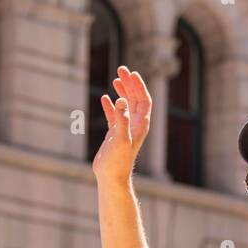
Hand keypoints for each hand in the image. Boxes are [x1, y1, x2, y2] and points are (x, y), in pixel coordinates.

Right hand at [93, 66, 151, 183]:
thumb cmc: (118, 161)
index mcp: (140, 125)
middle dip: (129, 83)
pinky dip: (110, 106)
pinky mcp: (114, 134)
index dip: (138, 85)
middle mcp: (135, 125)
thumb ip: (121, 119)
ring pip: (125, 105)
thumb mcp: (120, 138)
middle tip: (121, 69)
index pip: (143, 99)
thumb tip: (121, 99)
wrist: (111, 177)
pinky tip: (104, 98)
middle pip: (135, 99)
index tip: (131, 73)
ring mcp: (125, 129)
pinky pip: (114, 115)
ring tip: (115, 78)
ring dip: (122, 91)